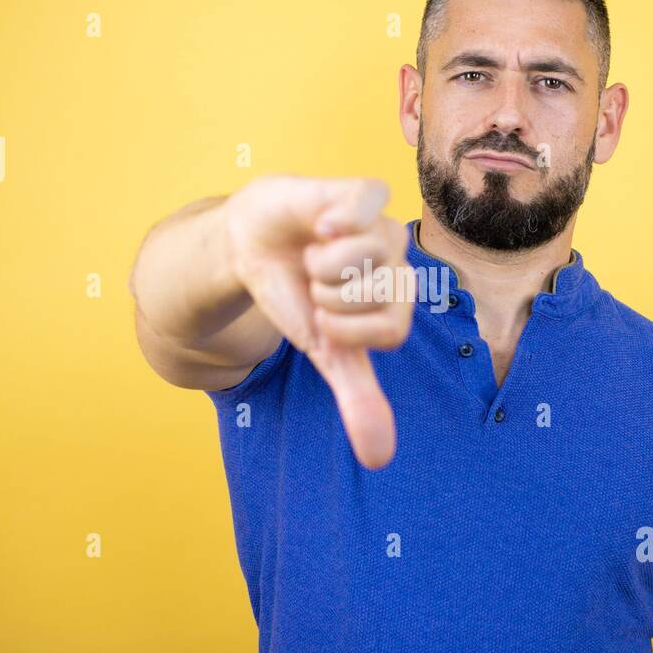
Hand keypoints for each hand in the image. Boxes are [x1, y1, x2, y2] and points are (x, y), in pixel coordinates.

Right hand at [225, 175, 414, 468]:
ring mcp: (382, 226)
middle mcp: (399, 263)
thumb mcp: (326, 351)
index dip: (345, 331)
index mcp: (399, 302)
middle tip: (314, 282)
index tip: (323, 319)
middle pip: (374, 295)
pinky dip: (336, 219)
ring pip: (360, 256)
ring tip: (311, 254)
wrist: (254, 245)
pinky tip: (321, 223)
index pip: (392, 333)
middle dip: (328, 297)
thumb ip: (356, 397)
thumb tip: (380, 459)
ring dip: (319, 263)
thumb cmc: (296, 297)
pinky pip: (366, 205)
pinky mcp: (360, 193)